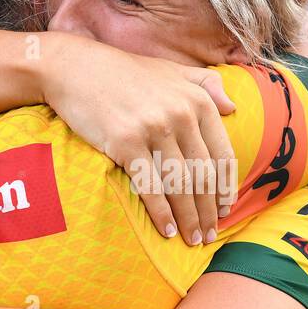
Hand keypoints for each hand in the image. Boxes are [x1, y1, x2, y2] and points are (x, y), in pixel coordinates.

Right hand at [43, 46, 236, 244]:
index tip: (225, 210)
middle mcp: (180, 115)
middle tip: (210, 235)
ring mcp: (153, 129)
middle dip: (209, 211)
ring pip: (180, 185)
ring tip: (193, 240)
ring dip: (189, 219)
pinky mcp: (126, 144)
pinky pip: (151, 187)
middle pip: (203, 175)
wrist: (74, 68)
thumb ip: (206, 84)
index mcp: (197, 101)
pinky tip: (168, 231)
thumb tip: (233, 108)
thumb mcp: (171, 70)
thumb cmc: (124, 73)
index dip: (225, 188)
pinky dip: (162, 214)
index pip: (222, 154)